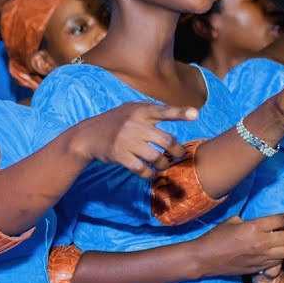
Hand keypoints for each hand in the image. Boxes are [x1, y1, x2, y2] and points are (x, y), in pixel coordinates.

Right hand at [76, 102, 196, 178]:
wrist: (88, 135)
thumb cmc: (116, 121)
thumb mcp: (131, 109)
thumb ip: (152, 111)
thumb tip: (182, 113)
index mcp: (141, 111)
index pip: (164, 111)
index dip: (180, 113)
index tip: (195, 115)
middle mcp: (135, 124)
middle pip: (167, 140)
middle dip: (177, 151)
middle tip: (179, 155)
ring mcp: (127, 140)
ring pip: (156, 157)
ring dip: (164, 164)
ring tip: (164, 165)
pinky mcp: (120, 155)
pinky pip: (142, 169)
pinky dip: (149, 173)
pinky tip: (150, 172)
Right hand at [194, 215, 283, 277]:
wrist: (205, 258)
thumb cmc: (216, 237)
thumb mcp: (232, 221)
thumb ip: (250, 221)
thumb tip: (262, 222)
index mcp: (254, 227)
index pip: (282, 220)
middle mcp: (262, 242)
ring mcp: (262, 257)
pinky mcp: (259, 267)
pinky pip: (279, 262)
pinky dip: (282, 257)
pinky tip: (278, 253)